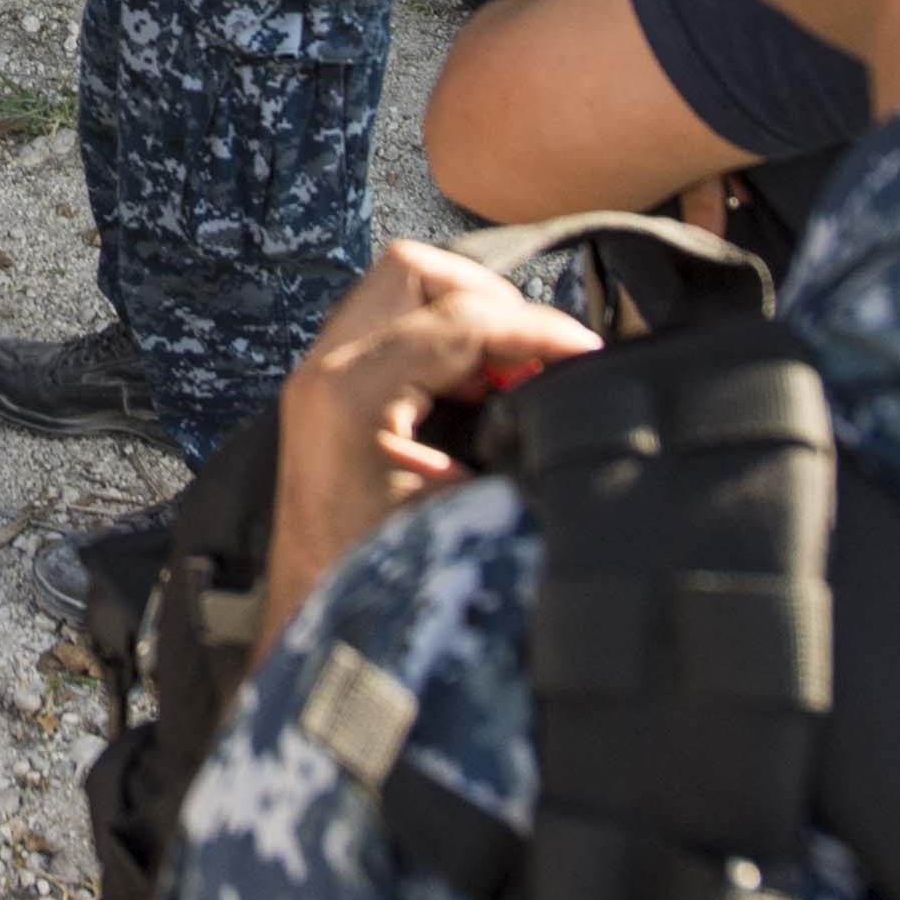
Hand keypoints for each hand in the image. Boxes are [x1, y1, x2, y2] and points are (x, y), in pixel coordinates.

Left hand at [262, 241, 602, 655]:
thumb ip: (513, 448)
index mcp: (351, 394)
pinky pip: (386, 330)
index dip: (535, 329)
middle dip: (489, 300)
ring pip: (396, 292)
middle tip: (542, 353)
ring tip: (515, 373)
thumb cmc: (377, 583)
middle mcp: (323, 370)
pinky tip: (480, 391)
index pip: (460, 319)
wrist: (309, 627)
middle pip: (413, 273)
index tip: (590, 352)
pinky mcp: (322, 395)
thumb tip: (574, 399)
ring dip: (464, 317)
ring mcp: (315, 377)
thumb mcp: (460, 520)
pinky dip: (439, 341)